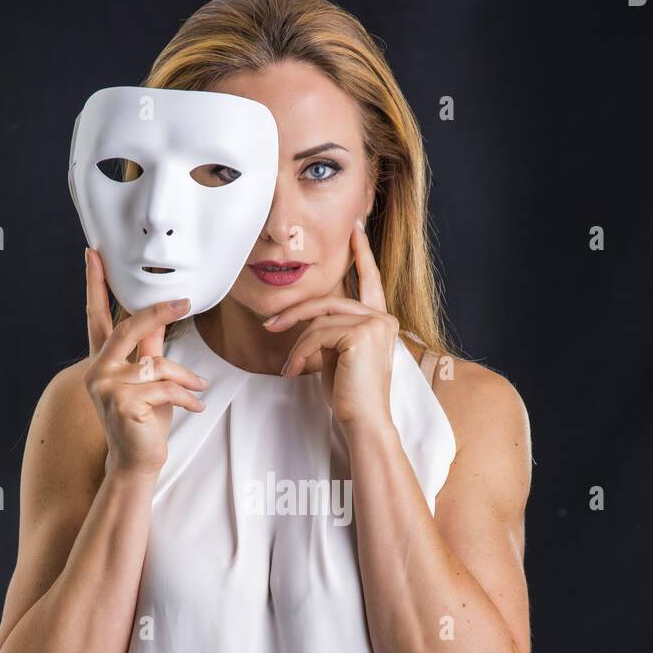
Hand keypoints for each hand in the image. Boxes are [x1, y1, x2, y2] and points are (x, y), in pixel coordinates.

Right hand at [83, 248, 207, 477]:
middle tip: (183, 301)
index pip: (96, 317)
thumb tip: (159, 314)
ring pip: (157, 364)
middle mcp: (98, 370)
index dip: (95, 285)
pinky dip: (186, 396)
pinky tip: (195, 407)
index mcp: (103, 361)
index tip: (93, 254)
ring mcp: (107, 387)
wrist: (138, 461)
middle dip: (158, 313)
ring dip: (185, 377)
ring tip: (199, 389)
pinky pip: (164, 387)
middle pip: (128, 328)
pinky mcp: (122, 403)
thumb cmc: (143, 422)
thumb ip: (149, 348)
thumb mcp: (149, 379)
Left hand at [263, 220, 398, 428]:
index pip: (370, 281)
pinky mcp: (362, 334)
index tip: (354, 230)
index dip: (362, 255)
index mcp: (380, 321)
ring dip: (296, 341)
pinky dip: (301, 353)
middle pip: (330, 300)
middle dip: (296, 311)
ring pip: (320, 318)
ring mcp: (375, 324)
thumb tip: (306, 321)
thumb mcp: (337, 355)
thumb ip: (330, 331)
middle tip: (270, 324)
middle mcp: (383, 318)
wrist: (364, 422)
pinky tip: (295, 371)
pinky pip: (318, 334)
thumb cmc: (349, 394)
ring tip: (287, 365)